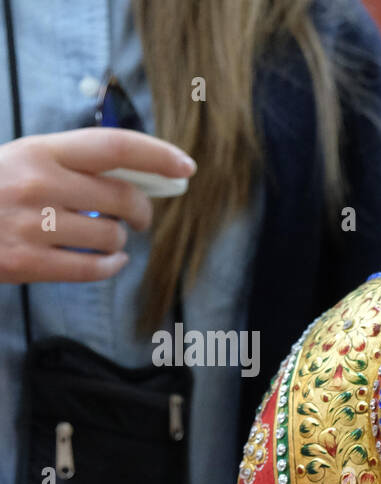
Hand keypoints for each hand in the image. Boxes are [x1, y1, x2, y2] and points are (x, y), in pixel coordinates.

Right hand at [0, 128, 195, 283]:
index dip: (158, 155)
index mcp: (39, 151)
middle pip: (124, 198)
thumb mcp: (23, 160)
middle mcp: (38, 183)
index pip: (114, 146)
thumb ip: (73, 166)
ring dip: (120, 241)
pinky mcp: (26, 262)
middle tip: (140, 217)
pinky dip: (111, 267)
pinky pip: (93, 269)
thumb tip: (139, 178)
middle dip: (143, 211)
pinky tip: (110, 262)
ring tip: (106, 237)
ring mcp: (32, 224)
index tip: (186, 166)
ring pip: (112, 237)